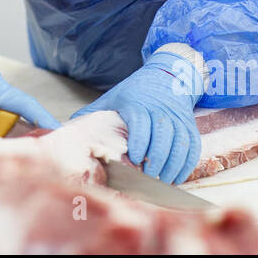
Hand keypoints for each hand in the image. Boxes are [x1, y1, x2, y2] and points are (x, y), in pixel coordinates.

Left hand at [72, 48, 202, 184]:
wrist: (168, 76)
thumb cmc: (136, 92)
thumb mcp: (113, 98)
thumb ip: (93, 113)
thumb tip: (65, 127)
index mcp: (139, 104)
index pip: (142, 123)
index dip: (140, 141)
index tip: (134, 158)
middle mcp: (161, 111)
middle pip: (162, 138)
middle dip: (156, 160)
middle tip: (147, 178)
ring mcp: (177, 119)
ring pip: (179, 145)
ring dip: (171, 166)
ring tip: (160, 181)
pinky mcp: (189, 126)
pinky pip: (192, 148)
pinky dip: (185, 165)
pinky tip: (175, 177)